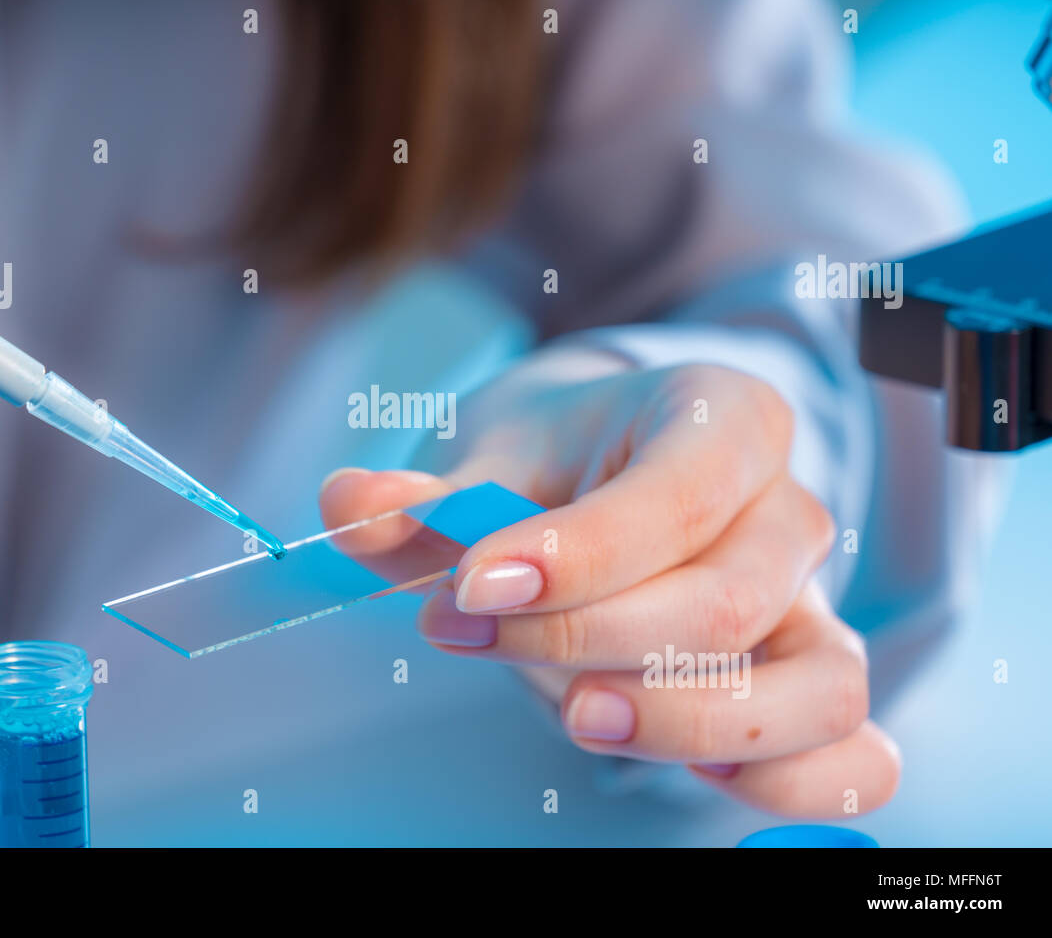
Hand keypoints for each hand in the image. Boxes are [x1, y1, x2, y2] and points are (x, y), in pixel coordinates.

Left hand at [319, 347, 899, 817]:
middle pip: (727, 602)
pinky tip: (683, 770)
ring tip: (576, 717)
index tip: (466, 586)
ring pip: (818, 688)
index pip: (678, 496)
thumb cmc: (558, 466)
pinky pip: (858, 756)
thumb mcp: (488, 460)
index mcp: (723, 419)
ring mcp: (814, 604)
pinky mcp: (812, 681)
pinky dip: (788, 785)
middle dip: (586, 639)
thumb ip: (422, 497)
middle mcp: (788, 508)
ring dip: (687, 721)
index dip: (575, 556)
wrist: (607, 477)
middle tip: (464, 634)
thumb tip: (346, 511)